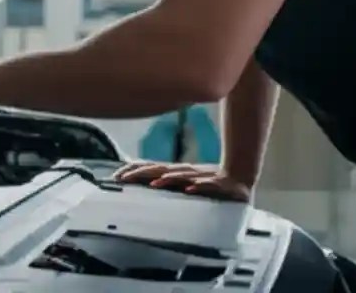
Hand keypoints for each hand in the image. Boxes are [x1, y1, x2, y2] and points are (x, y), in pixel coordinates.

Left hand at [114, 161, 251, 201]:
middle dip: (142, 173)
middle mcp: (186, 171)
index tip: (115, 176)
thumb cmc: (207, 183)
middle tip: (125, 178)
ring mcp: (202, 176)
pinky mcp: (219, 184)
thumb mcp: (182, 182)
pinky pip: (209, 185)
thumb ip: (164, 183)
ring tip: (156, 183)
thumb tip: (141, 185)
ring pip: (183, 175)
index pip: (151, 168)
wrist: (239, 179)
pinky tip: (191, 188)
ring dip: (170, 178)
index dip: (133, 170)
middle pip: (161, 170)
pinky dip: (200, 186)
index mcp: (176, 171)